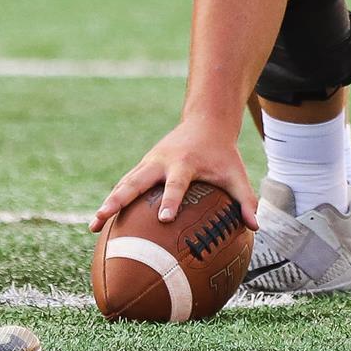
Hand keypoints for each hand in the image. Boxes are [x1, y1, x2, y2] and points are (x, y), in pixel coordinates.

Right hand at [92, 117, 257, 230]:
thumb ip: (245, 200)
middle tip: (104, 216)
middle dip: (120, 199)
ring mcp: (148, 164)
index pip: (176, 183)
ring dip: (108, 203)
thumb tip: (256, 228)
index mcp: (184, 163)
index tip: (165, 219)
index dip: (170, 200)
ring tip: (94, 226)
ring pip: (124, 183)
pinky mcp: (143, 168)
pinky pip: (124, 185)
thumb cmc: (222, 154)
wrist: (205, 122)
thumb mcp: (236, 174)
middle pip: (136, 181)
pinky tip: (100, 223)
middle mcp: (161, 162)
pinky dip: (112, 201)